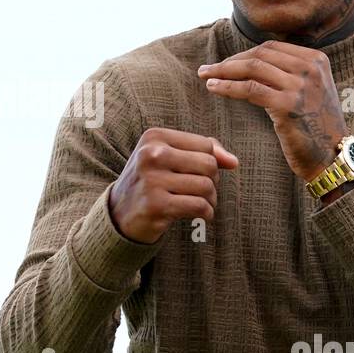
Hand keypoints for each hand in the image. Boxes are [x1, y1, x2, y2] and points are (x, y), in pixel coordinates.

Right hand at [107, 128, 238, 243]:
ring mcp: (152, 180)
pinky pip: (199, 206)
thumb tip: (233, 162)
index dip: (212, 162)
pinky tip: (200, 215)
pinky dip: (206, 213)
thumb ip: (202, 151)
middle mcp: (151, 155)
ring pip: (206, 186)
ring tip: (202, 204)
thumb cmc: (151, 181)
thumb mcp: (169, 157)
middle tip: (203, 192)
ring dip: (211, 199)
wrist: (119, 213)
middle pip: (208, 164)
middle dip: (213, 181)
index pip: (205, 145)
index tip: (200, 175)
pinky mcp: (156, 205)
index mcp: (154, 137)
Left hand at [197, 41, 346, 182]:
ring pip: (252, 68)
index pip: (271, 48)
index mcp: (316, 60)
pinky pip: (249, 89)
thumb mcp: (312, 91)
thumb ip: (291, 74)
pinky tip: (214, 88)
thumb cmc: (316, 127)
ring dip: (223, 71)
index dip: (243, 53)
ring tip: (205, 76)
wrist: (332, 156)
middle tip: (207, 69)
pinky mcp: (287, 105)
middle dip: (229, 61)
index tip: (225, 63)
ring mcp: (300, 86)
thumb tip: (253, 63)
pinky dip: (228, 87)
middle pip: (259, 55)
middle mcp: (310, 68)